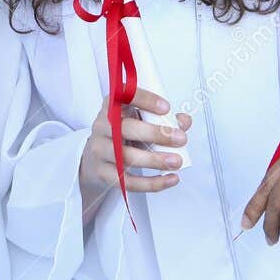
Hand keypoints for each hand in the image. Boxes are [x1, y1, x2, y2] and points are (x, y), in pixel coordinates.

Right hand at [78, 88, 189, 218]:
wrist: (96, 157)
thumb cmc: (122, 134)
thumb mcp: (139, 120)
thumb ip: (163, 118)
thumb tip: (184, 122)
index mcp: (112, 106)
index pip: (124, 96)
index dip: (145, 100)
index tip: (166, 108)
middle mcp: (102, 126)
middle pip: (125, 128)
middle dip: (156, 134)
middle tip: (180, 139)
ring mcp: (100, 150)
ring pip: (126, 157)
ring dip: (155, 160)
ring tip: (176, 161)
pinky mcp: (103, 173)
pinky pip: (128, 181)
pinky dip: (151, 183)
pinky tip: (169, 179)